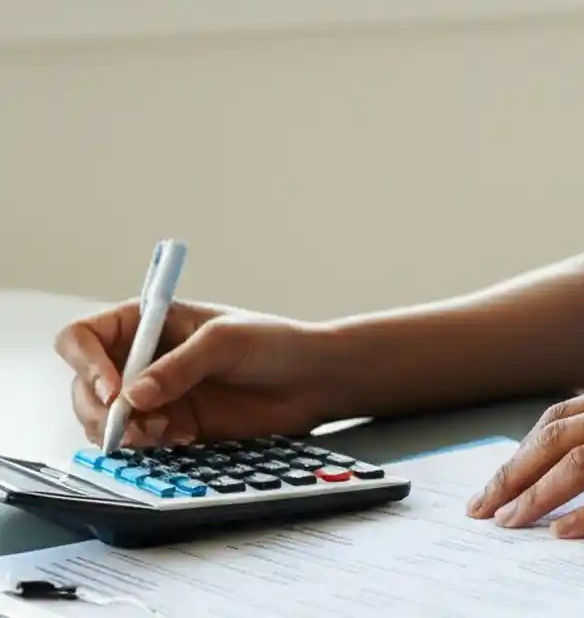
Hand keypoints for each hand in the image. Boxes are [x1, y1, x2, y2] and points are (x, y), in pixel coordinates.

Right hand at [57, 301, 332, 446]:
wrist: (314, 381)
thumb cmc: (276, 344)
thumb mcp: (225, 342)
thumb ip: (179, 368)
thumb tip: (131, 396)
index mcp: (148, 322)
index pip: (85, 338)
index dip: (87, 364)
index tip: (112, 390)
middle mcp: (144, 359)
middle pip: (86, 386)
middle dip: (100, 409)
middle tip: (131, 426)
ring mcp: (157, 395)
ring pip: (105, 419)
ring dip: (124, 431)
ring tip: (164, 432)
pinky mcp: (175, 425)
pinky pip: (139, 441)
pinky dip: (148, 445)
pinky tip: (182, 437)